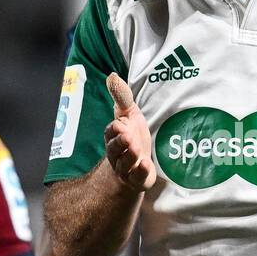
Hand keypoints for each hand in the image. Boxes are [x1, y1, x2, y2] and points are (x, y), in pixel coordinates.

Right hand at [104, 73, 156, 191]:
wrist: (138, 166)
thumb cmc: (132, 138)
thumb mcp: (129, 115)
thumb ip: (122, 98)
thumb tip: (112, 76)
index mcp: (113, 137)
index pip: (111, 132)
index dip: (115, 129)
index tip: (121, 124)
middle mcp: (117, 154)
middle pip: (115, 149)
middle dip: (121, 143)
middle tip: (128, 136)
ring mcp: (126, 168)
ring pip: (124, 164)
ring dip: (130, 156)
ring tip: (137, 150)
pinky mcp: (137, 180)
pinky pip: (137, 178)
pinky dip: (140, 172)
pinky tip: (146, 165)